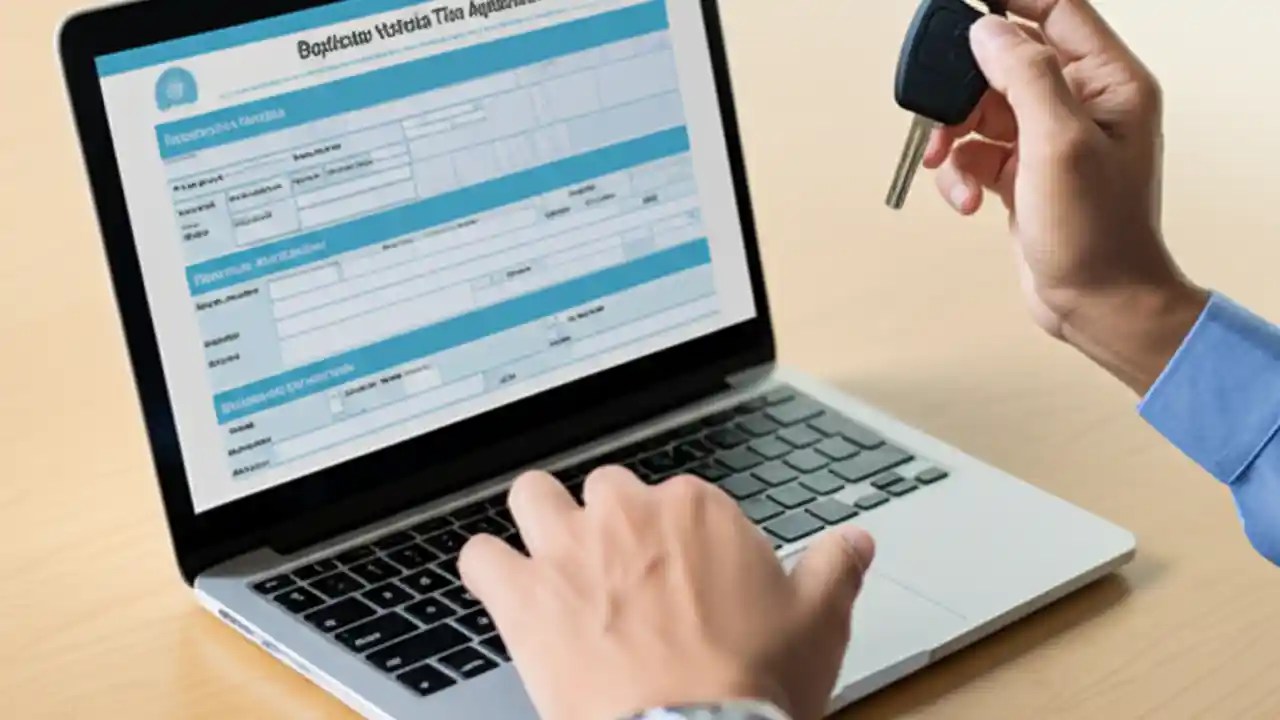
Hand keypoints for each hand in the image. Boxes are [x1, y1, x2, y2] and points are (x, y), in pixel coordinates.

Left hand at [458, 468, 875, 719]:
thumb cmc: (751, 684)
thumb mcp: (817, 622)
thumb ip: (835, 568)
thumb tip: (855, 541)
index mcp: (695, 510)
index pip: (678, 497)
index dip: (680, 537)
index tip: (685, 575)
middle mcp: (627, 514)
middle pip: (605, 491)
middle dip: (609, 522)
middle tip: (621, 571)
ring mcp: (568, 550)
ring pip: (533, 497)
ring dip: (538, 520)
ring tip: (551, 558)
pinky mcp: (522, 597)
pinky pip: (479, 559)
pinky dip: (486, 569)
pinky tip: (499, 585)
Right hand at [923, 0, 1208, 394]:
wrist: (1095, 304)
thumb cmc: (1098, 235)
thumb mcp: (1059, 145)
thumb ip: (1025, 77)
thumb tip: (987, 32)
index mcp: (1109, 83)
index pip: (1057, 9)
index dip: (1009, 0)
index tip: (963, 7)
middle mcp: (1082, 104)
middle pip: (1006, 60)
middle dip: (964, 87)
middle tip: (939, 107)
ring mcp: (1050, 139)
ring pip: (981, 108)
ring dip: (954, 136)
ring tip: (944, 164)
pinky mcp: (1023, 172)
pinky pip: (976, 151)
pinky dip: (960, 173)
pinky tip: (964, 200)